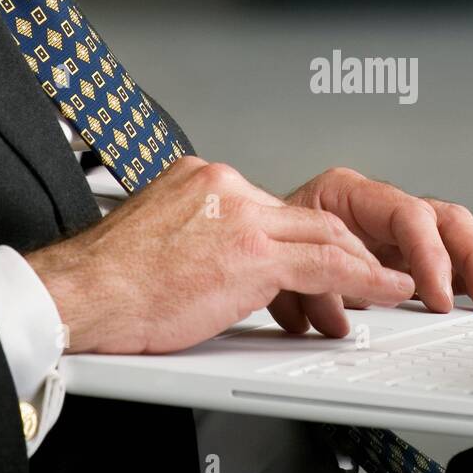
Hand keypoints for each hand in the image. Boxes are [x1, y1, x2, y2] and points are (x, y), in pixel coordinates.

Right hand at [24, 157, 415, 353]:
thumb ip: (195, 231)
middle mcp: (226, 187)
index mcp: (201, 178)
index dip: (302, 233)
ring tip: (390, 282)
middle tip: (367, 270)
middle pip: (307, 213)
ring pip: (325, 235)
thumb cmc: (106, 280)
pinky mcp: (253, 255)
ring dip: (364, 263)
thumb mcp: (155, 235)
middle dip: (343, 245)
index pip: (271, 204)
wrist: (81, 294)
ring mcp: (243, 218)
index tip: (314, 253)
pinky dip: (365, 278)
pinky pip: (326, 265)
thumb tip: (213, 255)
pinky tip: (384, 289)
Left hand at [274, 168, 472, 334]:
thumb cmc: (258, 245)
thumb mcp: (280, 258)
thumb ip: (314, 280)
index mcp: (349, 194)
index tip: (433, 295)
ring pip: (455, 243)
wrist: (245, 253)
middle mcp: (380, 210)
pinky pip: (449, 269)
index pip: (407, 215)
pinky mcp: (405, 263)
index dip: (427, 254)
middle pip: (445, 222)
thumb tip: (340, 315)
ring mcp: (396, 236)